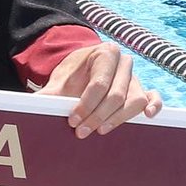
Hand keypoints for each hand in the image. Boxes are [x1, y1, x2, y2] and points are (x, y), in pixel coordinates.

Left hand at [38, 41, 162, 138]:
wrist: (84, 68)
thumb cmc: (72, 74)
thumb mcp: (60, 79)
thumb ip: (49, 92)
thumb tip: (31, 105)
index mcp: (104, 53)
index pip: (98, 84)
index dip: (86, 105)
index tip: (73, 120)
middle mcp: (123, 63)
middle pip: (116, 95)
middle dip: (98, 116)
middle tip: (82, 131)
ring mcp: (134, 76)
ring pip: (134, 101)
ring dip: (117, 119)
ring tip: (100, 130)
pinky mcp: (142, 89)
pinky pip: (154, 97)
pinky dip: (153, 106)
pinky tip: (147, 117)